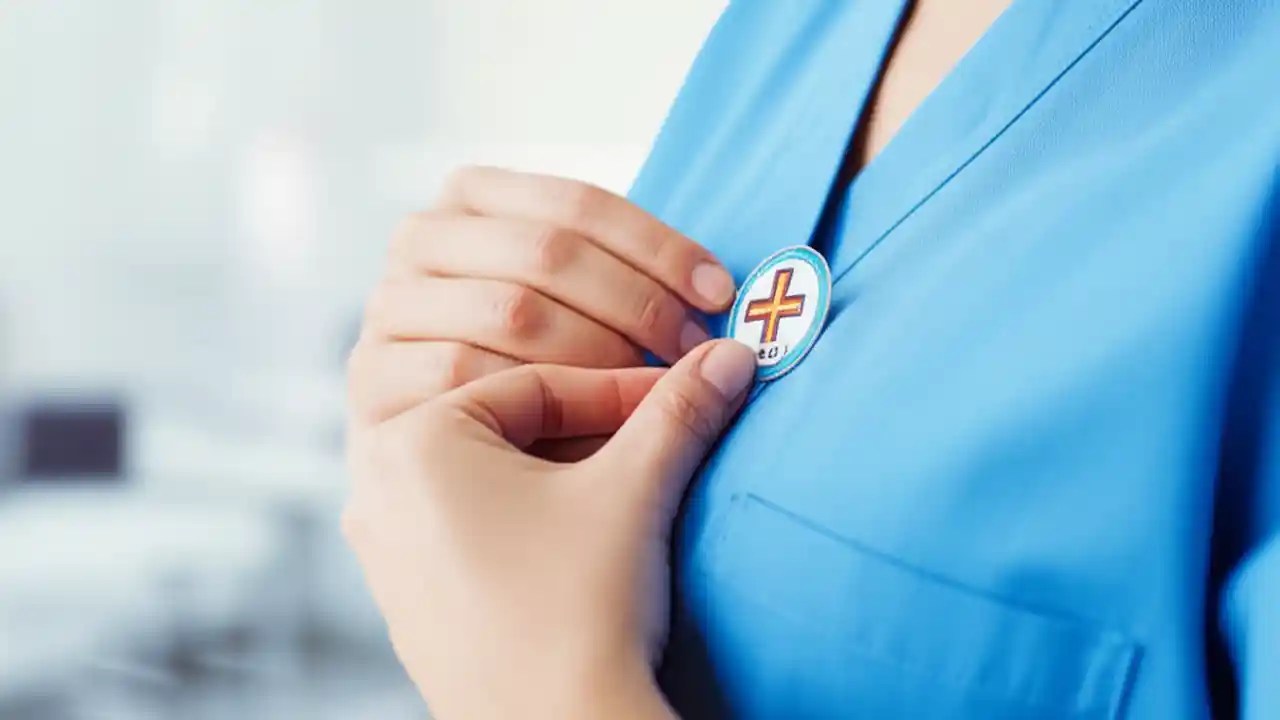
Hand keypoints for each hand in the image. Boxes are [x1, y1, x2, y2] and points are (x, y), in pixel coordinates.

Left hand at [343, 339, 756, 719]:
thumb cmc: (578, 613)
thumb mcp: (635, 489)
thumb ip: (680, 409)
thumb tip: (730, 357)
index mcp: (410, 444)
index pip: (536, 387)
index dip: (620, 389)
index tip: (678, 395)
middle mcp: (377, 495)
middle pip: (506, 430)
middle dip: (588, 430)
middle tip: (656, 436)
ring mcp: (386, 557)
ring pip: (489, 481)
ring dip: (559, 475)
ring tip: (626, 490)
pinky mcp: (409, 609)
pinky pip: (471, 535)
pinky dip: (526, 525)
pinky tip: (581, 547)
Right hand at [347, 166, 737, 435]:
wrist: (445, 481)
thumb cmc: (534, 383)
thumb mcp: (578, 316)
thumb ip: (623, 289)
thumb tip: (721, 300)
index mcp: (468, 200)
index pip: (575, 204)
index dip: (656, 245)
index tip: (718, 294)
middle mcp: (417, 242)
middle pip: (546, 253)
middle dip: (636, 302)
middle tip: (695, 356)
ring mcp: (386, 307)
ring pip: (511, 311)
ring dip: (600, 354)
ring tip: (656, 396)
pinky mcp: (371, 379)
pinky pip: (465, 376)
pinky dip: (540, 398)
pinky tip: (592, 429)